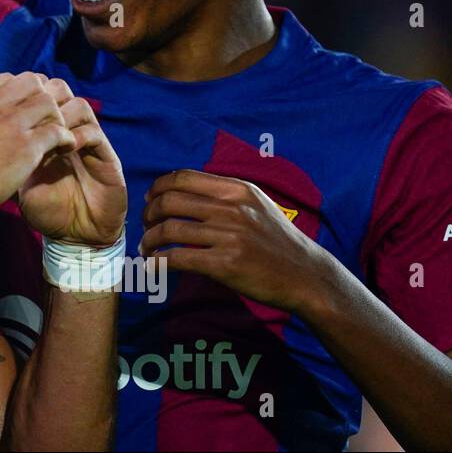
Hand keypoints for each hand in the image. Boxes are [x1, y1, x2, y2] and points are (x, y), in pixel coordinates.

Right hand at [0, 72, 76, 224]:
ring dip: (58, 118)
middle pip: (33, 82)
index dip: (24, 92)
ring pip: (49, 103)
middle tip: (48, 119)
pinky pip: (58, 131)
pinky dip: (66, 138)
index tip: (28, 109)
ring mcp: (10, 124)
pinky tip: (65, 148)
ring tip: (58, 136)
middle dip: (44, 98)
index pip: (9, 79)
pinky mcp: (25, 147)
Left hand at [17, 77, 125, 246]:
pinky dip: (77, 135)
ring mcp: (89, 142)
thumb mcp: (17, 180)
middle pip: (59, 92)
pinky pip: (95, 133)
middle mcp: (69, 131)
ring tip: (45, 134)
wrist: (74, 237)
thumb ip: (5, 156)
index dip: (23, 99)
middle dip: (44, 101)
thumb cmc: (44, 209)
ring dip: (60, 117)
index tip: (6, 112)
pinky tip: (62, 149)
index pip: (36, 96)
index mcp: (46, 133)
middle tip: (28, 118)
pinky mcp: (108, 158)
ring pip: (79, 106)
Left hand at [139, 170, 333, 311]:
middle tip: (145, 225)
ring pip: (169, 230)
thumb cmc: (278, 240)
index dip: (157, 187)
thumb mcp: (256, 204)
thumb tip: (182, 190)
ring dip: (149, 240)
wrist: (306, 275)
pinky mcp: (225, 264)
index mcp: (237, 189)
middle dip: (148, 214)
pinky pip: (177, 258)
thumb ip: (224, 194)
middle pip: (170, 202)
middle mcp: (232, 208)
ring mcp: (229, 236)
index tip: (149, 199)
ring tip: (146, 248)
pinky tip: (153, 266)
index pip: (183, 177)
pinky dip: (158, 262)